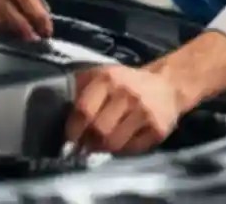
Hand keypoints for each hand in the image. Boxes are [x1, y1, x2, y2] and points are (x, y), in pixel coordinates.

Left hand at [65, 65, 183, 154]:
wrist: (167, 84)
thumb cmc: (126, 82)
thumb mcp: (102, 75)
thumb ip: (81, 88)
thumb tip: (58, 113)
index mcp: (108, 79)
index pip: (83, 110)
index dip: (73, 130)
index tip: (70, 139)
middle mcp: (127, 94)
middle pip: (98, 130)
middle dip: (87, 143)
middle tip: (83, 147)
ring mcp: (144, 112)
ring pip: (114, 144)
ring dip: (103, 149)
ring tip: (100, 146)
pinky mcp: (158, 129)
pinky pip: (132, 149)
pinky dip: (122, 151)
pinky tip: (121, 142)